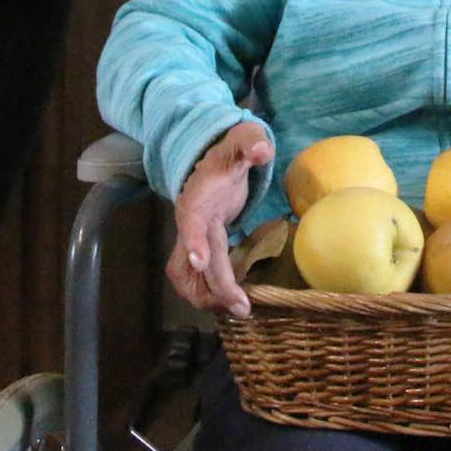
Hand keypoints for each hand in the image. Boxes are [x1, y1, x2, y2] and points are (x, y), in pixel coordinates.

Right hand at [168, 121, 274, 317]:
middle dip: (214, 286)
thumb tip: (262, 150)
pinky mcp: (201, 247)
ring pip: (187, 276)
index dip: (192, 241)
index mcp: (198, 198)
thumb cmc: (231, 151)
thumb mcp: (242, 140)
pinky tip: (231, 303)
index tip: (199, 261)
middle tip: (241, 307)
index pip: (191, 221)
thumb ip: (251, 143)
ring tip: (237, 310)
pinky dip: (210, 293)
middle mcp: (190, 222)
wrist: (214, 160)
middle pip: (194, 261)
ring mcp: (193, 238)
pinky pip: (198, 278)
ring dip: (208, 297)